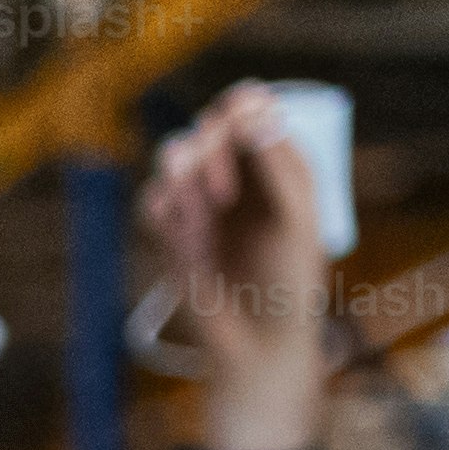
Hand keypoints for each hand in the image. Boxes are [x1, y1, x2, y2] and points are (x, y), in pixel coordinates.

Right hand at [138, 82, 333, 449]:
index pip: (247, 108)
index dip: (238, 110)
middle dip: (209, 154)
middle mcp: (236, 173)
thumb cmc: (291, 282)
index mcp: (274, 163)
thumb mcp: (296, 219)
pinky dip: (167, 219)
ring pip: (172, 157)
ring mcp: (201, 200)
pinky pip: (152, 200)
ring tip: (203, 228)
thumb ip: (278, 163)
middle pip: (205, 127)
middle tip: (224, 196)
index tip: (238, 129)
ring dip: (183, 185)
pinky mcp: (171, 230)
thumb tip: (251, 107)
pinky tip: (191, 248)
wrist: (258, 342)